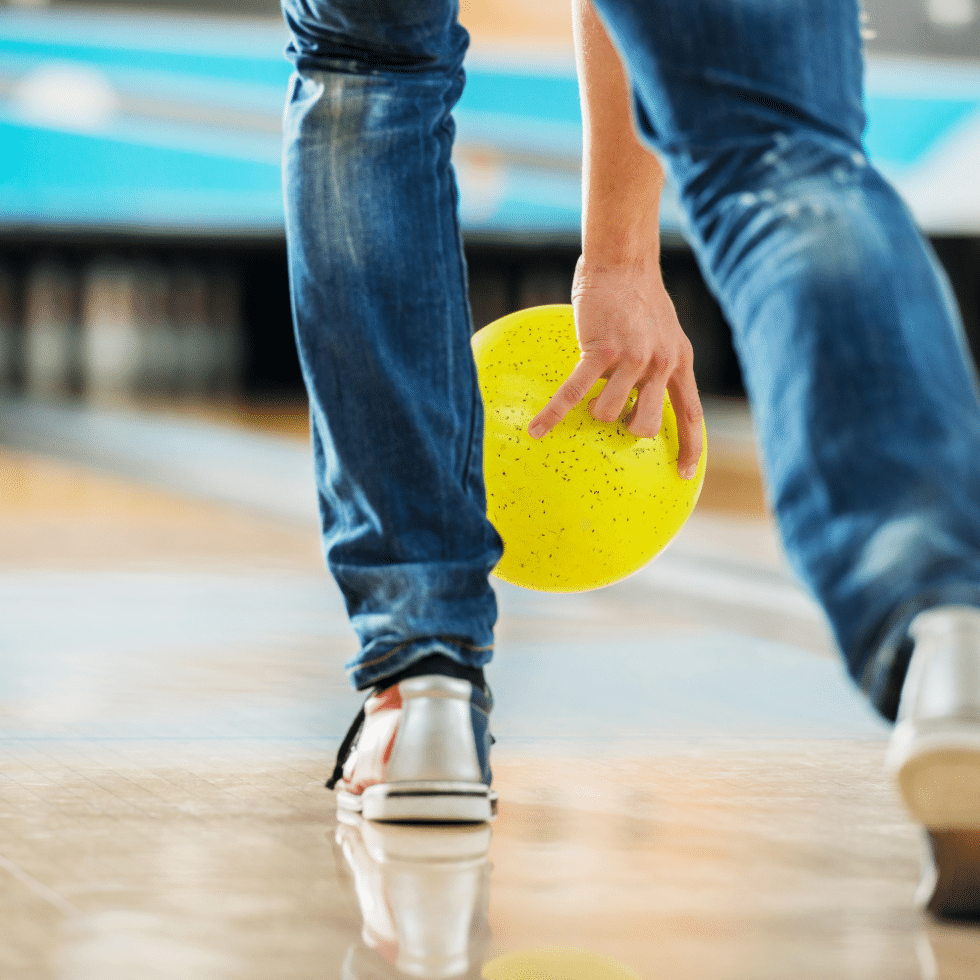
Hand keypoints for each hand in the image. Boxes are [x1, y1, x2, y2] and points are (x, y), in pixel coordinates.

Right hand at [527, 258, 703, 478]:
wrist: (623, 263)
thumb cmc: (639, 296)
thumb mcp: (667, 333)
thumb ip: (662, 364)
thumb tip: (644, 394)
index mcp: (679, 362)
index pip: (690, 415)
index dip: (689, 448)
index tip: (683, 474)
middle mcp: (660, 365)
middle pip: (645, 425)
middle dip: (627, 427)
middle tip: (617, 415)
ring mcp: (631, 360)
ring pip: (609, 413)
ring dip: (594, 410)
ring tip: (590, 391)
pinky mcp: (600, 352)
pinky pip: (574, 393)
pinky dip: (553, 414)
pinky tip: (536, 429)